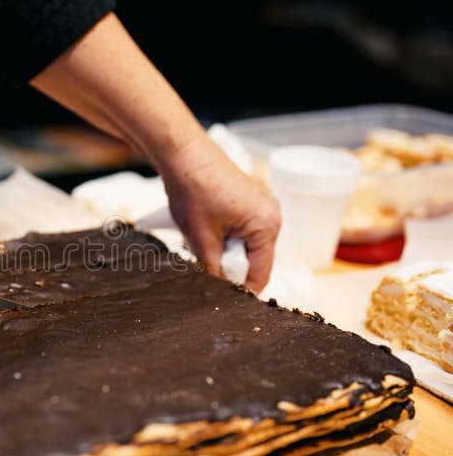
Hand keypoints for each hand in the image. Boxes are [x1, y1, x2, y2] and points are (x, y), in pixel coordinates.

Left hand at [160, 132, 280, 291]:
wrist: (183, 154)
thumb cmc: (194, 190)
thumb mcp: (201, 238)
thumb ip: (213, 269)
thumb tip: (217, 293)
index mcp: (268, 225)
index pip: (261, 273)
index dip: (241, 290)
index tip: (222, 300)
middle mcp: (272, 215)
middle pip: (254, 259)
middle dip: (229, 266)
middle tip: (203, 263)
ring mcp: (262, 206)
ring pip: (245, 245)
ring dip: (223, 251)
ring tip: (200, 241)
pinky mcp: (248, 201)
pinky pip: (240, 230)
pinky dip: (223, 236)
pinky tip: (203, 228)